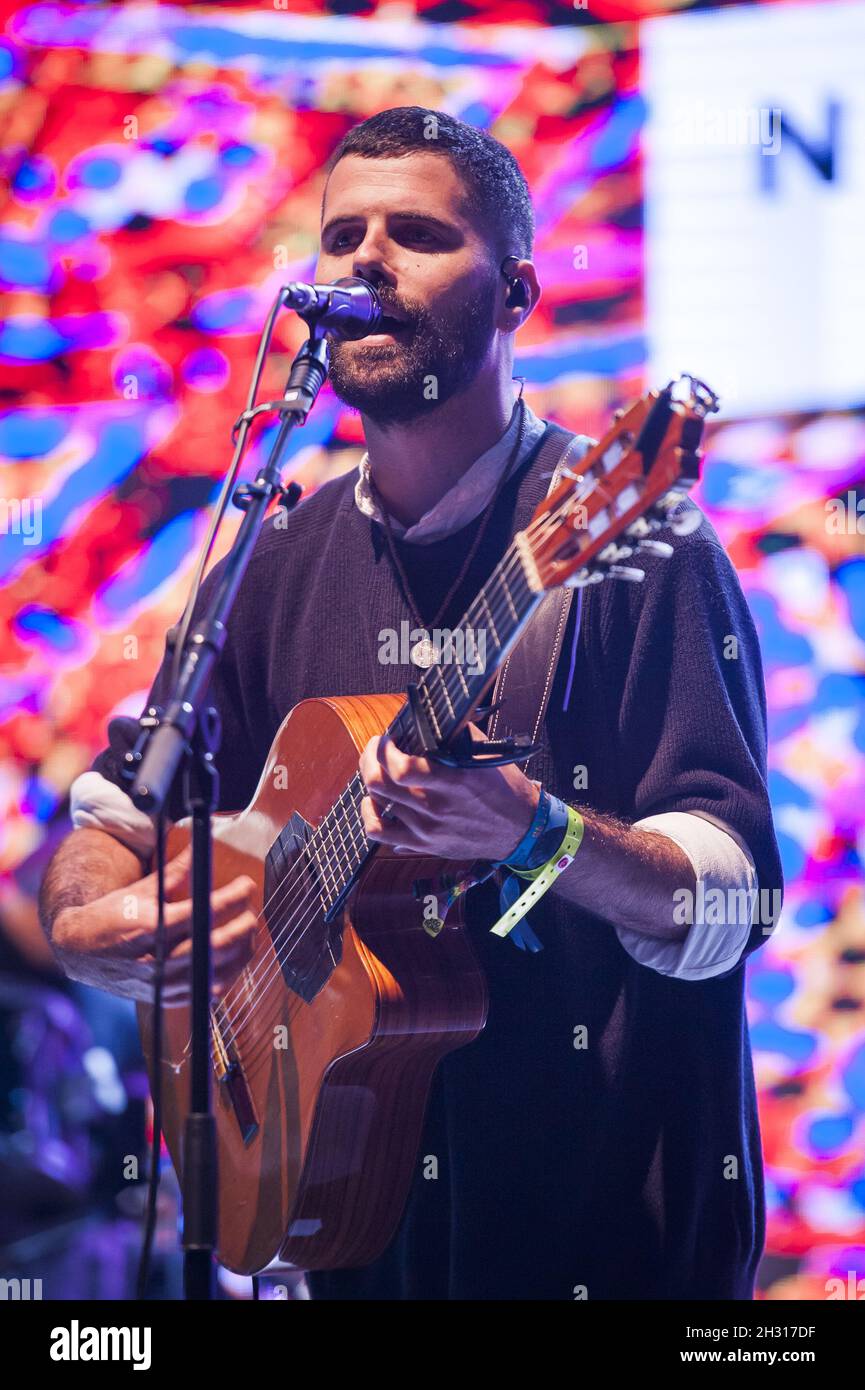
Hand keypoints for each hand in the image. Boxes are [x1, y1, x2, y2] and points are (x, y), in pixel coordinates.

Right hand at [51, 843, 257, 1005]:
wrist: (81, 949)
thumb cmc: (112, 914)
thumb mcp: (143, 889)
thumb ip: (178, 870)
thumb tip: (203, 842)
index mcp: (151, 927)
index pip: (204, 912)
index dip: (232, 898)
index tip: (246, 885)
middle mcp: (159, 959)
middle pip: (217, 944)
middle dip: (244, 925)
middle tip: (251, 909)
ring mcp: (164, 983)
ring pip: (218, 970)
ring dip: (242, 949)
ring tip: (248, 930)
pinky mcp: (168, 998)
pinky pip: (209, 991)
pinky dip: (229, 973)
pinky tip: (236, 957)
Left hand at [359, 723, 540, 862]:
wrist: (520, 829)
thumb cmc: (503, 787)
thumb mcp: (484, 753)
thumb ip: (453, 735)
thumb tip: (424, 716)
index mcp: (453, 780)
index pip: (400, 767)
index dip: (384, 748)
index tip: (388, 737)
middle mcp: (436, 806)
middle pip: (378, 783)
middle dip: (369, 758)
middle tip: (377, 747)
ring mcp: (427, 829)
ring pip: (376, 803)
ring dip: (372, 779)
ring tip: (379, 768)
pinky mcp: (424, 845)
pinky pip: (379, 832)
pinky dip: (369, 813)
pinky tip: (374, 801)